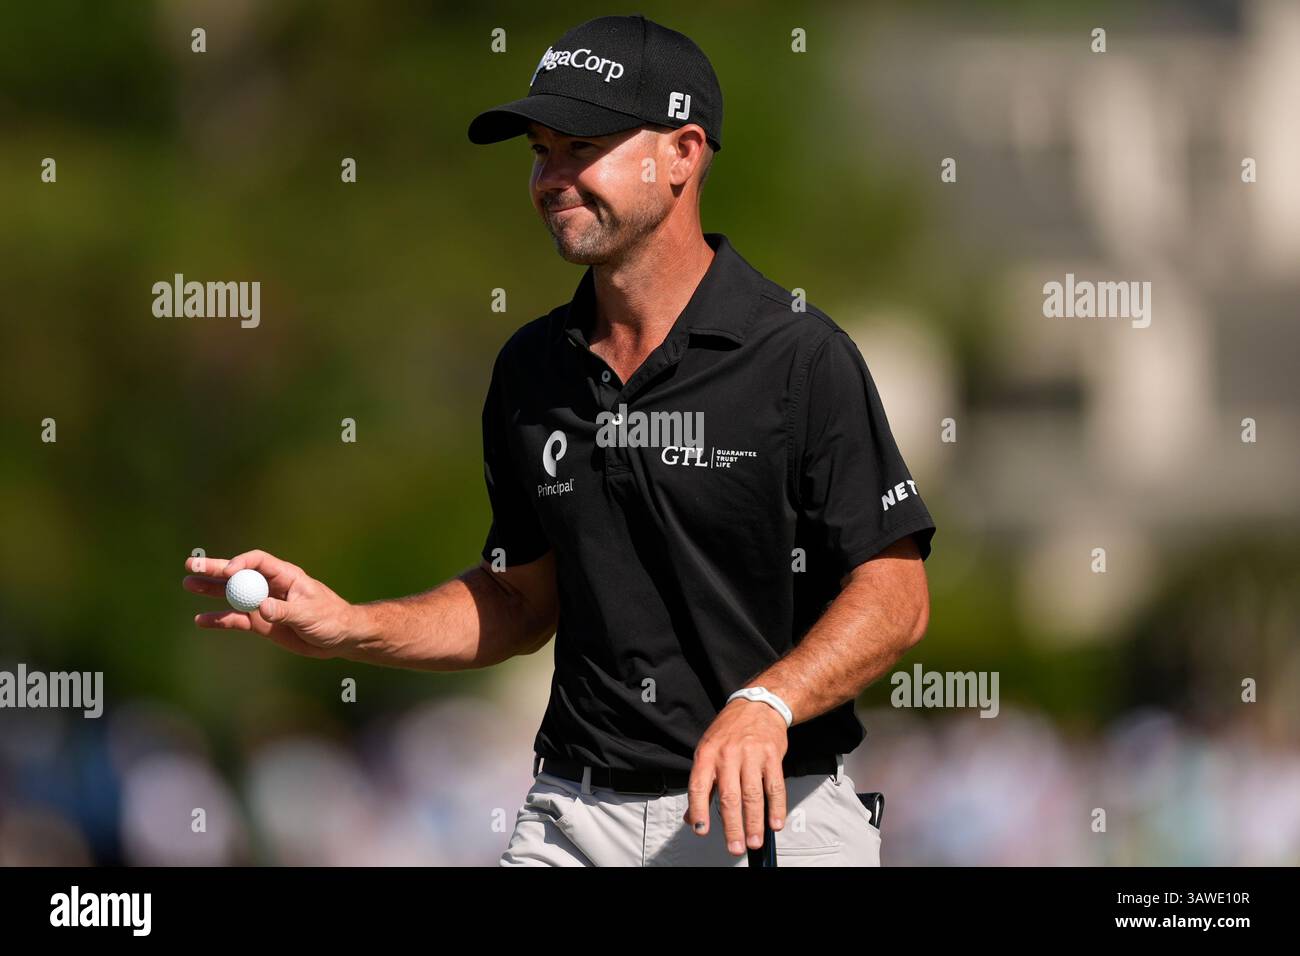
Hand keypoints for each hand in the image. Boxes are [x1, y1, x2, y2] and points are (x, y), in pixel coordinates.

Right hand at [182, 550, 355, 658]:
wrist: (339, 638)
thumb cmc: (331, 619)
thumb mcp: (310, 614)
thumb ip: (284, 611)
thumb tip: (262, 608)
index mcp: (286, 576)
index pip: (258, 562)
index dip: (241, 563)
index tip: (228, 572)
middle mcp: (271, 586)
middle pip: (239, 574)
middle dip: (215, 569)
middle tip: (190, 565)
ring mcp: (264, 603)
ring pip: (233, 594)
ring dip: (211, 589)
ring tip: (188, 583)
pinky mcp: (261, 622)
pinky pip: (236, 619)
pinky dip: (219, 620)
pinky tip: (201, 620)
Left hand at [684, 697, 788, 856]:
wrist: (758, 705)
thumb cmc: (729, 731)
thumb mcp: (708, 751)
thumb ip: (702, 785)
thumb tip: (692, 818)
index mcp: (707, 754)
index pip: (699, 786)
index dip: (699, 810)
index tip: (701, 830)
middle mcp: (727, 754)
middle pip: (729, 796)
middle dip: (732, 826)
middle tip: (735, 847)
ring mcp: (751, 754)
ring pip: (753, 795)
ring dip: (754, 822)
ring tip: (754, 841)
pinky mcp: (772, 755)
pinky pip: (775, 786)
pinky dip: (776, 807)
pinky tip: (776, 823)